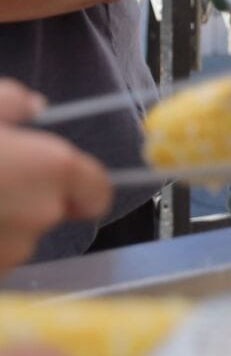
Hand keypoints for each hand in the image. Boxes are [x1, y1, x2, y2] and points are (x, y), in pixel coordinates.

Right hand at [0, 80, 111, 271]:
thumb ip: (12, 102)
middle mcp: (38, 216)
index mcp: (51, 170)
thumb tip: (34, 106)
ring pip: (13, 239)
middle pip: (49, 214)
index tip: (60, 179)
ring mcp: (6, 253)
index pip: (96, 191)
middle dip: (24, 199)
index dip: (80, 186)